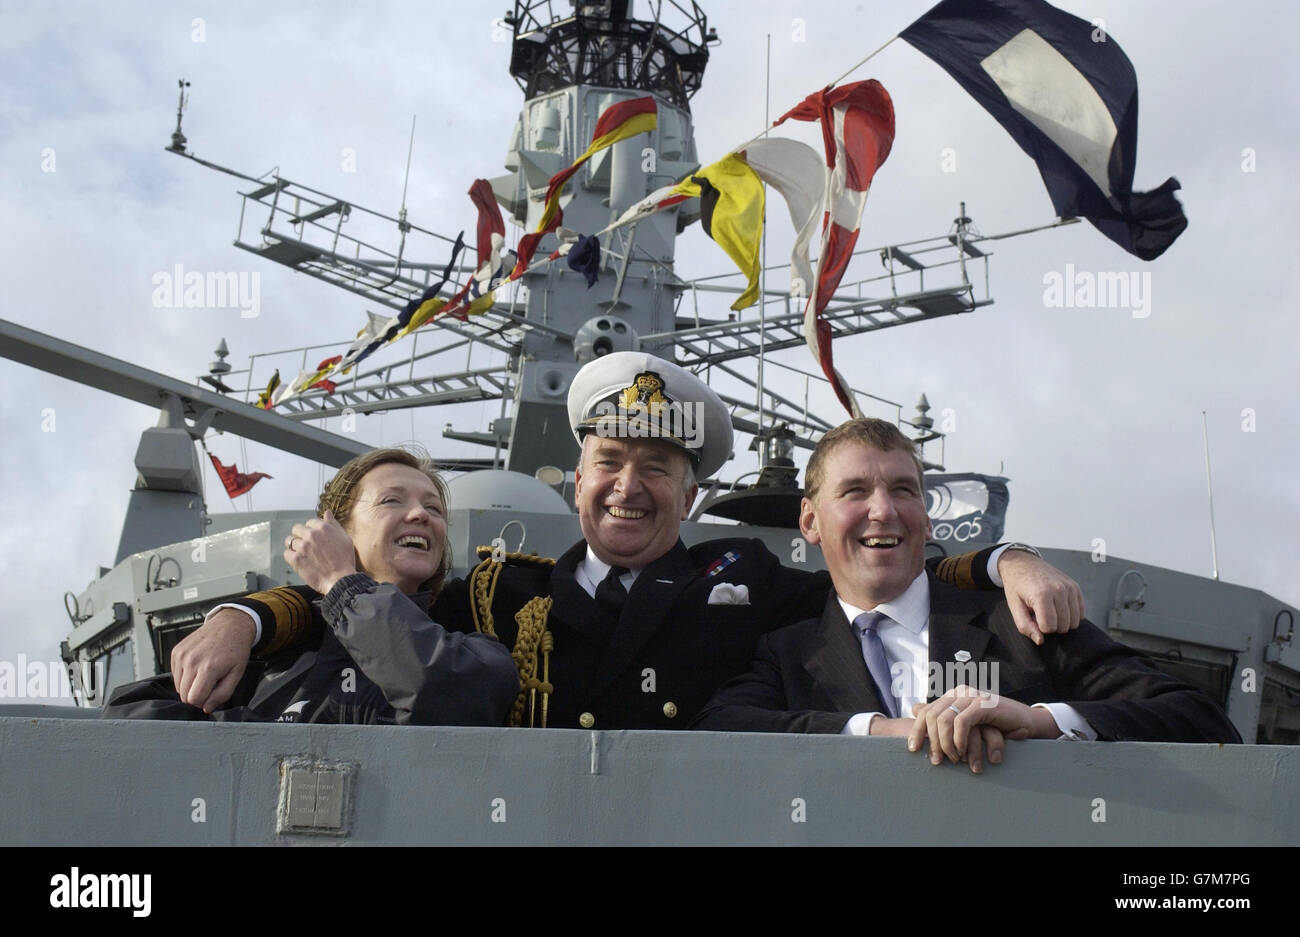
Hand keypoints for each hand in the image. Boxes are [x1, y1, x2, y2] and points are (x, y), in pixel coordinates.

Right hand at [172, 608, 255, 712]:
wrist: (230, 625)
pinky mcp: (176, 651)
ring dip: (190, 685)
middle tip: (210, 684)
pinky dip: (184, 675)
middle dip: (196, 694)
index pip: (193, 699)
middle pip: (184, 695)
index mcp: (208, 668)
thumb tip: (206, 708)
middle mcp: (191, 661)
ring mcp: (181, 655)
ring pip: (178, 686)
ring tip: (205, 673)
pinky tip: (197, 666)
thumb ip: (222, 694)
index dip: (203, 702)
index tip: (210, 695)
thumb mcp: (237, 674)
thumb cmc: (235, 649)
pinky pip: (175, 674)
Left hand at [285, 510, 357, 593]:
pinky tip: (299, 561)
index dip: (312, 531)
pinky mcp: (295, 559)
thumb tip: (327, 513)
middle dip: (300, 536)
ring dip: (295, 547)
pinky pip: (286, 553)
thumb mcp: (345, 538)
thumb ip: (333, 524)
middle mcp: (311, 534)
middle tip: (308, 546)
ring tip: (303, 554)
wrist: (341, 579)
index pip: (310, 522)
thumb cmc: (345, 559)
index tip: (316, 539)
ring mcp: (302, 547)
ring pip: (290, 541)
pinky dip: (291, 557)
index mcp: (323, 527)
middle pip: (296, 529)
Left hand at [910, 686, 1051, 771]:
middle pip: (931, 716)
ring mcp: (971, 697)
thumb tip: (914, 709)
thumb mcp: (966, 721)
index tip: (913, 750)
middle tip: (937, 761)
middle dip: (931, 741)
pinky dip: (959, 739)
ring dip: (945, 744)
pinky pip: (962, 722)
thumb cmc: (994, 725)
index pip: (925, 712)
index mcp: (952, 696)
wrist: (1025, 722)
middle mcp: (959, 693)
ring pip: (944, 720)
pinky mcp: (984, 705)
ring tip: (954, 760)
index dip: (917, 731)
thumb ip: (942, 715)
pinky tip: (963, 752)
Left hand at [998, 549, 1083, 644]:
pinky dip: (1070, 615)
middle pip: (1063, 626)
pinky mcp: (1076, 587)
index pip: (1049, 627)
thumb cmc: (1017, 586)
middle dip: (1051, 625)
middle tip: (1039, 612)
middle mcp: (1059, 590)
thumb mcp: (1014, 606)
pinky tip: (1057, 607)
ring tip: (1049, 609)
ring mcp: (1070, 588)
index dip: (1039, 627)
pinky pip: (1080, 613)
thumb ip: (1025, 626)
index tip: (1032, 617)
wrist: (1023, 563)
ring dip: (1061, 621)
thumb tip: (1041, 641)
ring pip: (1074, 622)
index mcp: (1042, 594)